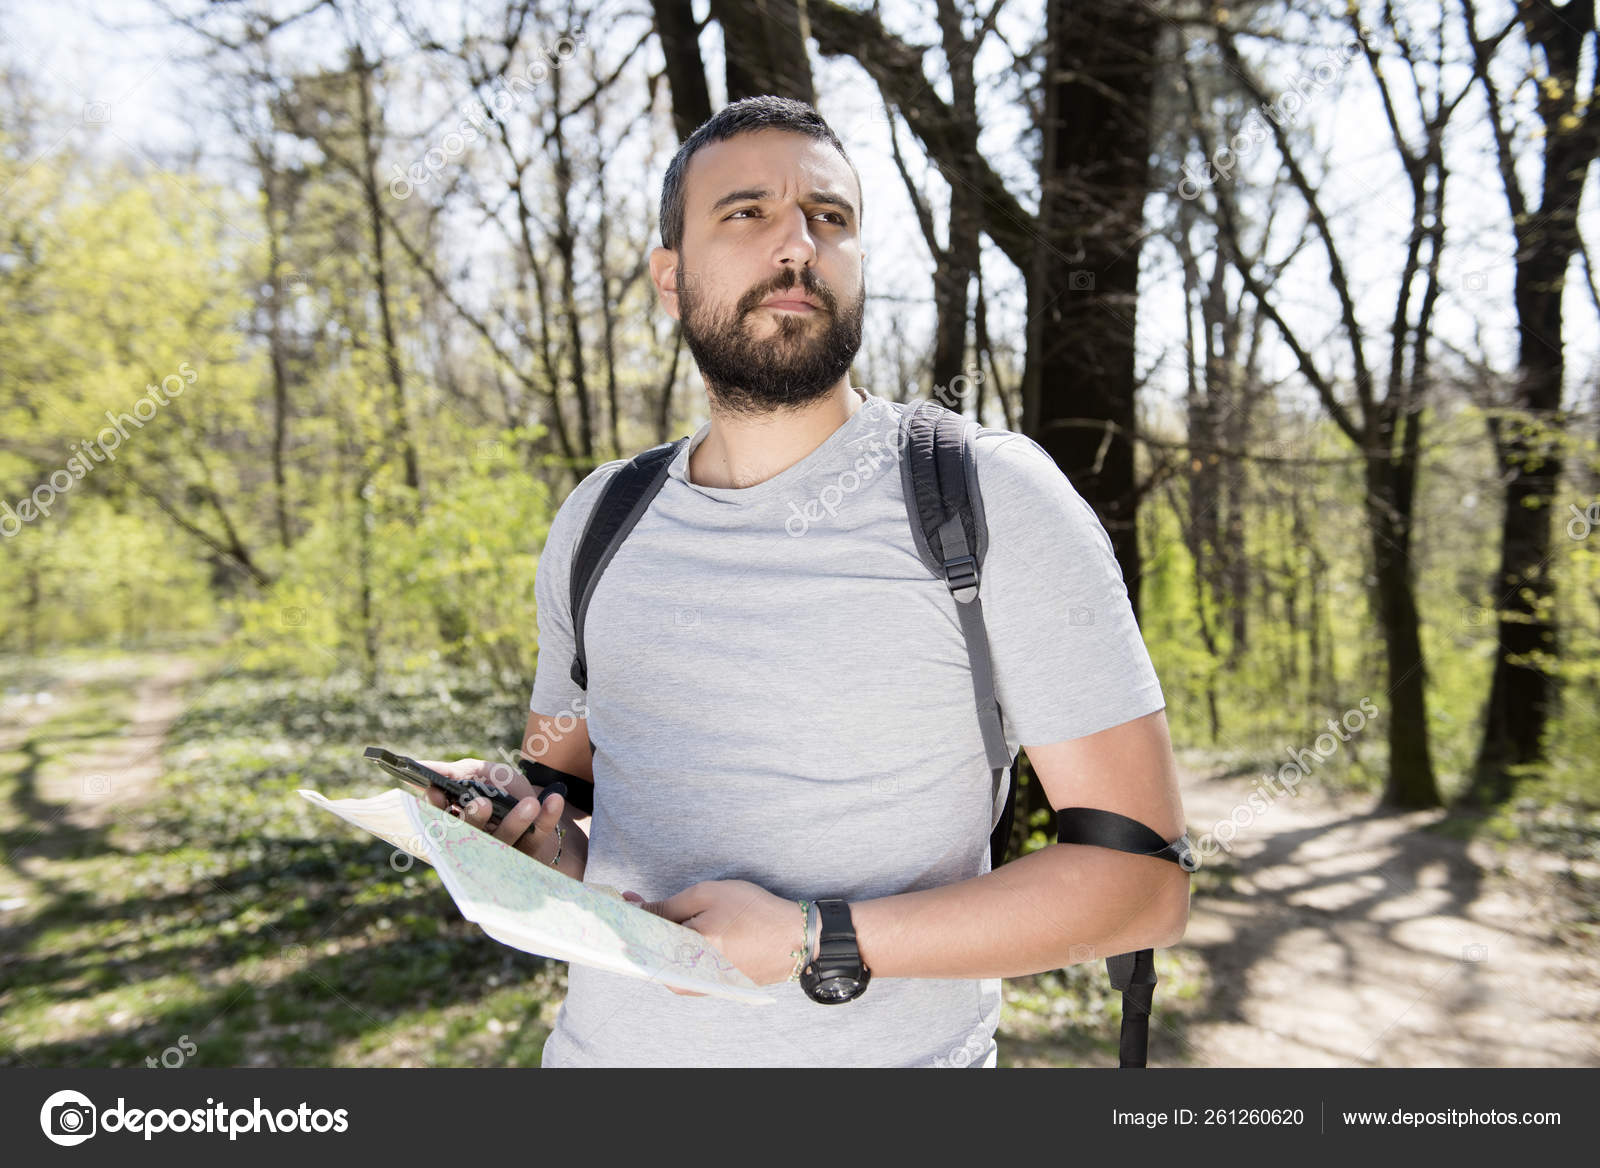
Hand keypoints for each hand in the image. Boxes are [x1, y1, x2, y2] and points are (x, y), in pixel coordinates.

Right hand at [415, 757, 586, 878]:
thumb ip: (452, 772)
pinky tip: (554, 800)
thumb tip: (421, 766)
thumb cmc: (497, 790)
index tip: (436, 794)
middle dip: (474, 819)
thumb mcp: (475, 774)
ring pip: (505, 841)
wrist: (534, 807)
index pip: (438, 825)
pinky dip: (547, 818)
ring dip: (516, 822)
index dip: (436, 811)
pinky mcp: (530, 852)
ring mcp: (503, 851)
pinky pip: (538, 837)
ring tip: (528, 804)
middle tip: (481, 803)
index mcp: (455, 827)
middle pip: (470, 838)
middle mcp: (476, 843)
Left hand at [624, 880, 801, 994]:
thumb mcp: (709, 894)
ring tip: (673, 919)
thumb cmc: (754, 911)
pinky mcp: (709, 989)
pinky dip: (676, 953)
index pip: (645, 933)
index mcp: (692, 946)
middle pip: (652, 950)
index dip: (633, 913)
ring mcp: (700, 985)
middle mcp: (692, 973)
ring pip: (665, 962)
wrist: (791, 938)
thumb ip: (668, 905)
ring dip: (661, 940)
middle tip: (647, 905)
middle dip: (646, 926)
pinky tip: (687, 935)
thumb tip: (635, 908)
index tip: (625, 899)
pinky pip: (680, 972)